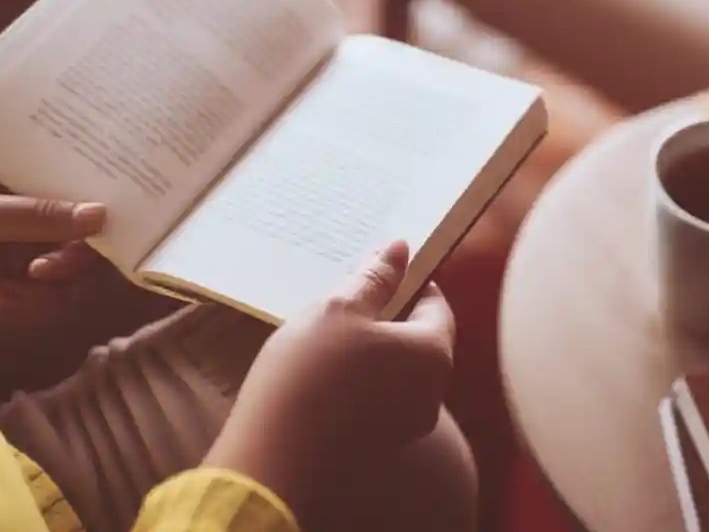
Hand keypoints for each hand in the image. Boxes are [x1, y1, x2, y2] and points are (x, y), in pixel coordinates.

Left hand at [0, 161, 105, 329]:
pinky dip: (26, 306)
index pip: (76, 185)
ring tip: (22, 281)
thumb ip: (36, 215)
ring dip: (52, 285)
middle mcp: (27, 221)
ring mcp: (18, 262)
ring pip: (72, 278)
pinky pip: (44, 307)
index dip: (104, 200)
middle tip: (52, 264)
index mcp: (16, 183)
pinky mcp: (9, 301)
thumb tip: (103, 215)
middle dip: (77, 253)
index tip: (123, 219)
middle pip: (86, 239)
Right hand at [205, 240, 454, 513]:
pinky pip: (377, 397)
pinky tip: (321, 371)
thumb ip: (375, 277)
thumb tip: (401, 248)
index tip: (376, 269)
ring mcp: (407, 423)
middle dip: (386, 314)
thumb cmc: (308, 376)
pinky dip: (358, 378)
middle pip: (418, 337)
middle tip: (344, 299)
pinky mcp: (378, 443)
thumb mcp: (339, 310)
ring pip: (396, 368)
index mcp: (433, 354)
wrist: (272, 460)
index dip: (408, 280)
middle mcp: (431, 392)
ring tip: (325, 334)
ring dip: (369, 347)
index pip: (436, 303)